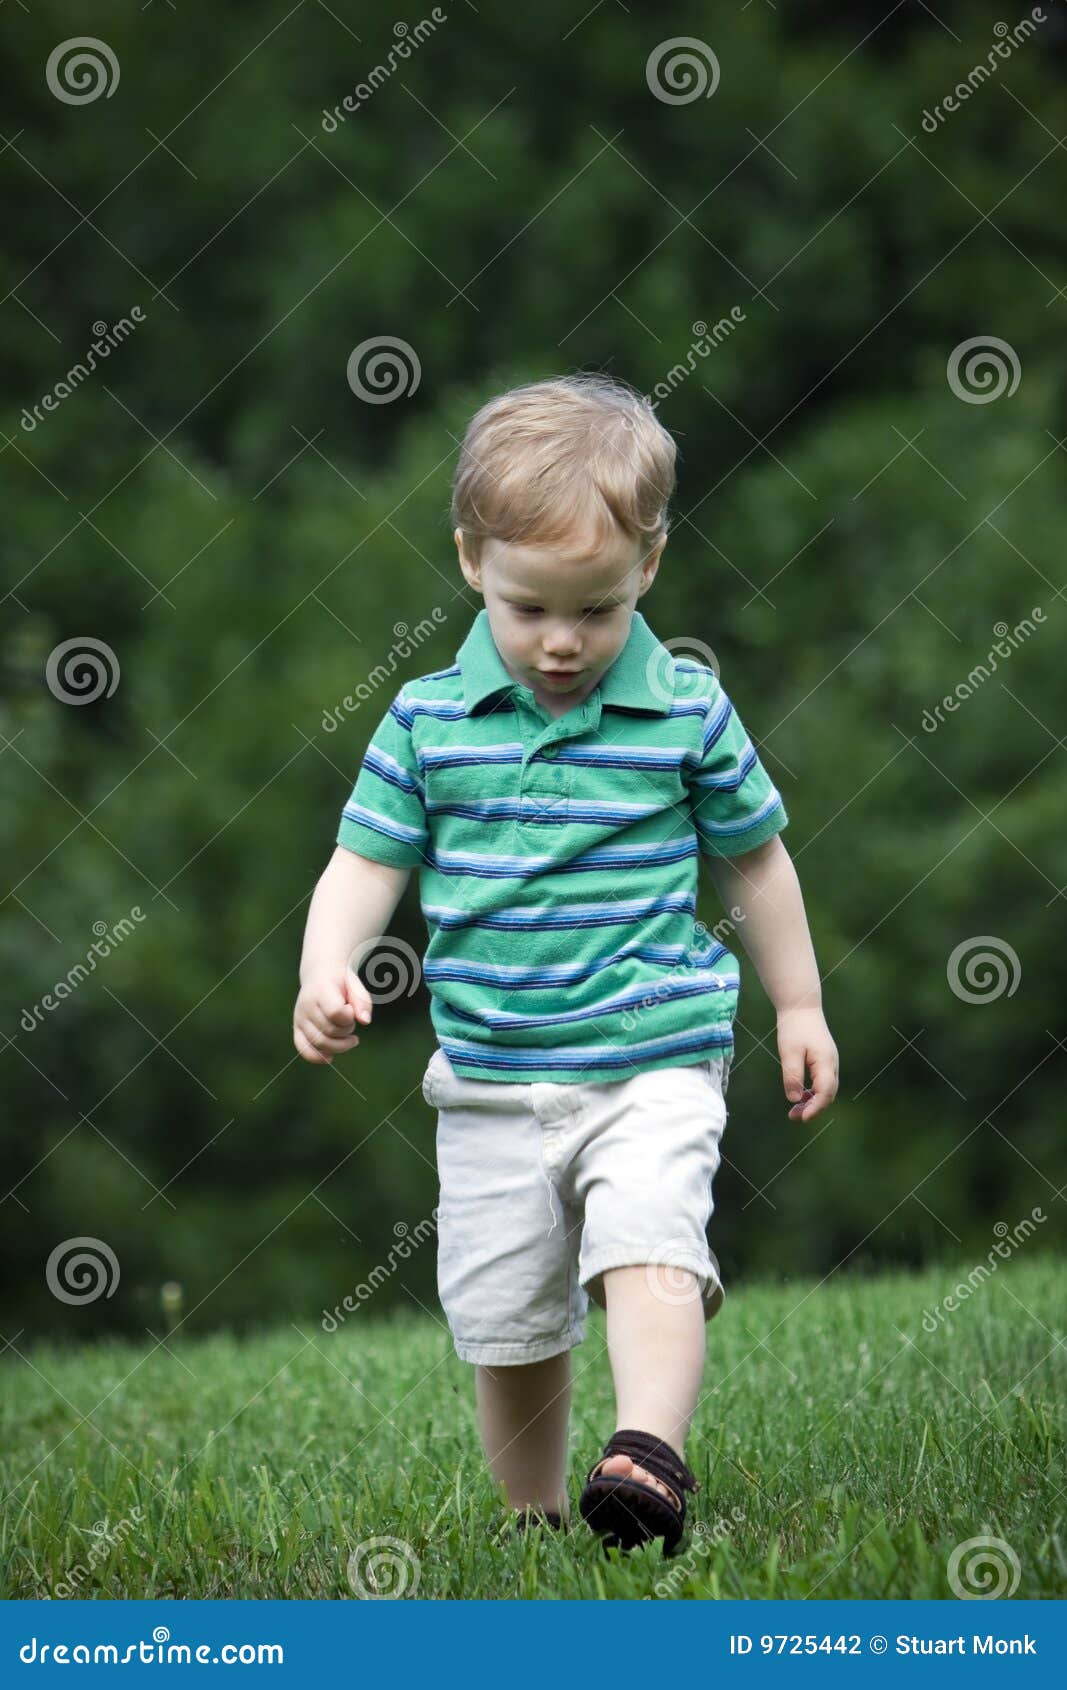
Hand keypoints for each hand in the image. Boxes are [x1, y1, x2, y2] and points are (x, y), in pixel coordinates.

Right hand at [293, 967, 372, 1064]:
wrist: (320, 975)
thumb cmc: (341, 982)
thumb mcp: (355, 985)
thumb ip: (362, 1001)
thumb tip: (365, 1021)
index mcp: (320, 991)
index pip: (335, 1012)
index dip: (349, 1016)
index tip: (351, 1010)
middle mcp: (306, 1005)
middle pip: (329, 1030)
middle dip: (347, 1030)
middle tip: (352, 1024)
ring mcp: (300, 1018)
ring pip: (319, 1043)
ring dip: (340, 1045)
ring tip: (349, 1038)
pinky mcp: (297, 1029)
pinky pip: (304, 1049)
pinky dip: (319, 1057)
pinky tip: (331, 1056)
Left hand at [777, 1006, 837, 1122]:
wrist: (801, 1007)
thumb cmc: (794, 1028)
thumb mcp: (789, 1052)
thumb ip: (792, 1075)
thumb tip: (795, 1099)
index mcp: (826, 1062)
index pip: (825, 1092)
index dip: (815, 1108)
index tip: (802, 1118)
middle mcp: (832, 1064)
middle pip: (828, 1094)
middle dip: (813, 1109)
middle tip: (793, 1117)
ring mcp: (830, 1063)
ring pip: (826, 1090)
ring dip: (812, 1102)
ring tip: (794, 1111)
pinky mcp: (824, 1061)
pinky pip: (822, 1082)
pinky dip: (813, 1093)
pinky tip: (799, 1097)